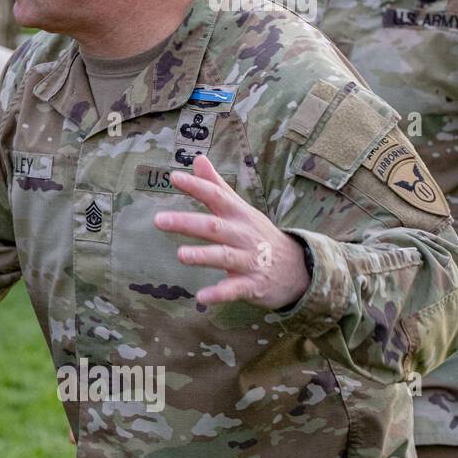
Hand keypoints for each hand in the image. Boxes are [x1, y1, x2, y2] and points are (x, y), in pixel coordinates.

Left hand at [153, 154, 309, 310]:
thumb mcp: (240, 208)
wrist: (299, 269)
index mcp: (238, 215)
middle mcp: (243, 235)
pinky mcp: (252, 285)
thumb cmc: (258, 234)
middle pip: (214, 227)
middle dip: (187, 223)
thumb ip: (216, 186)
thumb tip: (197, 159)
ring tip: (180, 255)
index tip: (173, 177)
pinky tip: (201, 297)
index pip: (216, 196)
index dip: (196, 186)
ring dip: (203, 255)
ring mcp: (249, 260)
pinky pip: (235, 289)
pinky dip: (219, 293)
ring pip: (225, 257)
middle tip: (158, 220)